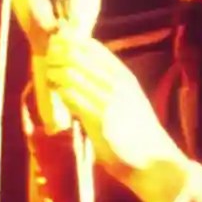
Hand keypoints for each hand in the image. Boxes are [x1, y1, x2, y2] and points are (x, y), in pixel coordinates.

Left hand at [40, 27, 189, 201]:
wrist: (153, 160)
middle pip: (79, 56)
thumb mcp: (130, 100)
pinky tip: (55, 93)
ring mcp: (109, 100)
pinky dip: (60, 92)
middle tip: (47, 58)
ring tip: (48, 75)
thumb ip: (111, 86)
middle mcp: (118, 84)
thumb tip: (84, 73)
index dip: (72, 40)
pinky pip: (72, 97)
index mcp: (125, 77)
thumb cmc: (139, 133)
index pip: (93, 47)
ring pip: (72, 74)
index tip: (58, 42)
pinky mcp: (99, 119)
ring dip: (55, 72)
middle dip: (58, 54)